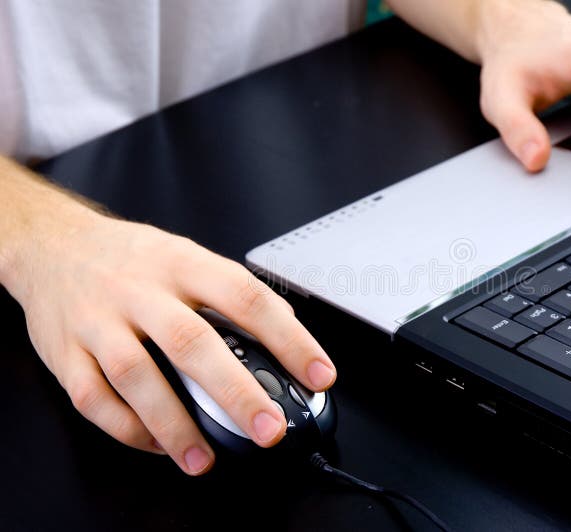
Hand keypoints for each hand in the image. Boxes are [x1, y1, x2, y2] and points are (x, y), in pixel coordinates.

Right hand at [5, 199, 335, 474]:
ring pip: (136, 376)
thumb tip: (286, 334)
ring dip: (175, 425)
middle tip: (268, 428)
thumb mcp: (185, 256)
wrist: (53, 245)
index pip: (246, 297)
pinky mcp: (65, 353)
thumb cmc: (131, 258)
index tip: (319, 373)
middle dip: (235, 392)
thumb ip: (230, 293)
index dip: (288, 338)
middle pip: (192, 342)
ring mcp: (99, 322)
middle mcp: (140, 290)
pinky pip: (93, 399)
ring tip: (205, 458)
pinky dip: (128, 429)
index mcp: (182, 263)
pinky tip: (158, 444)